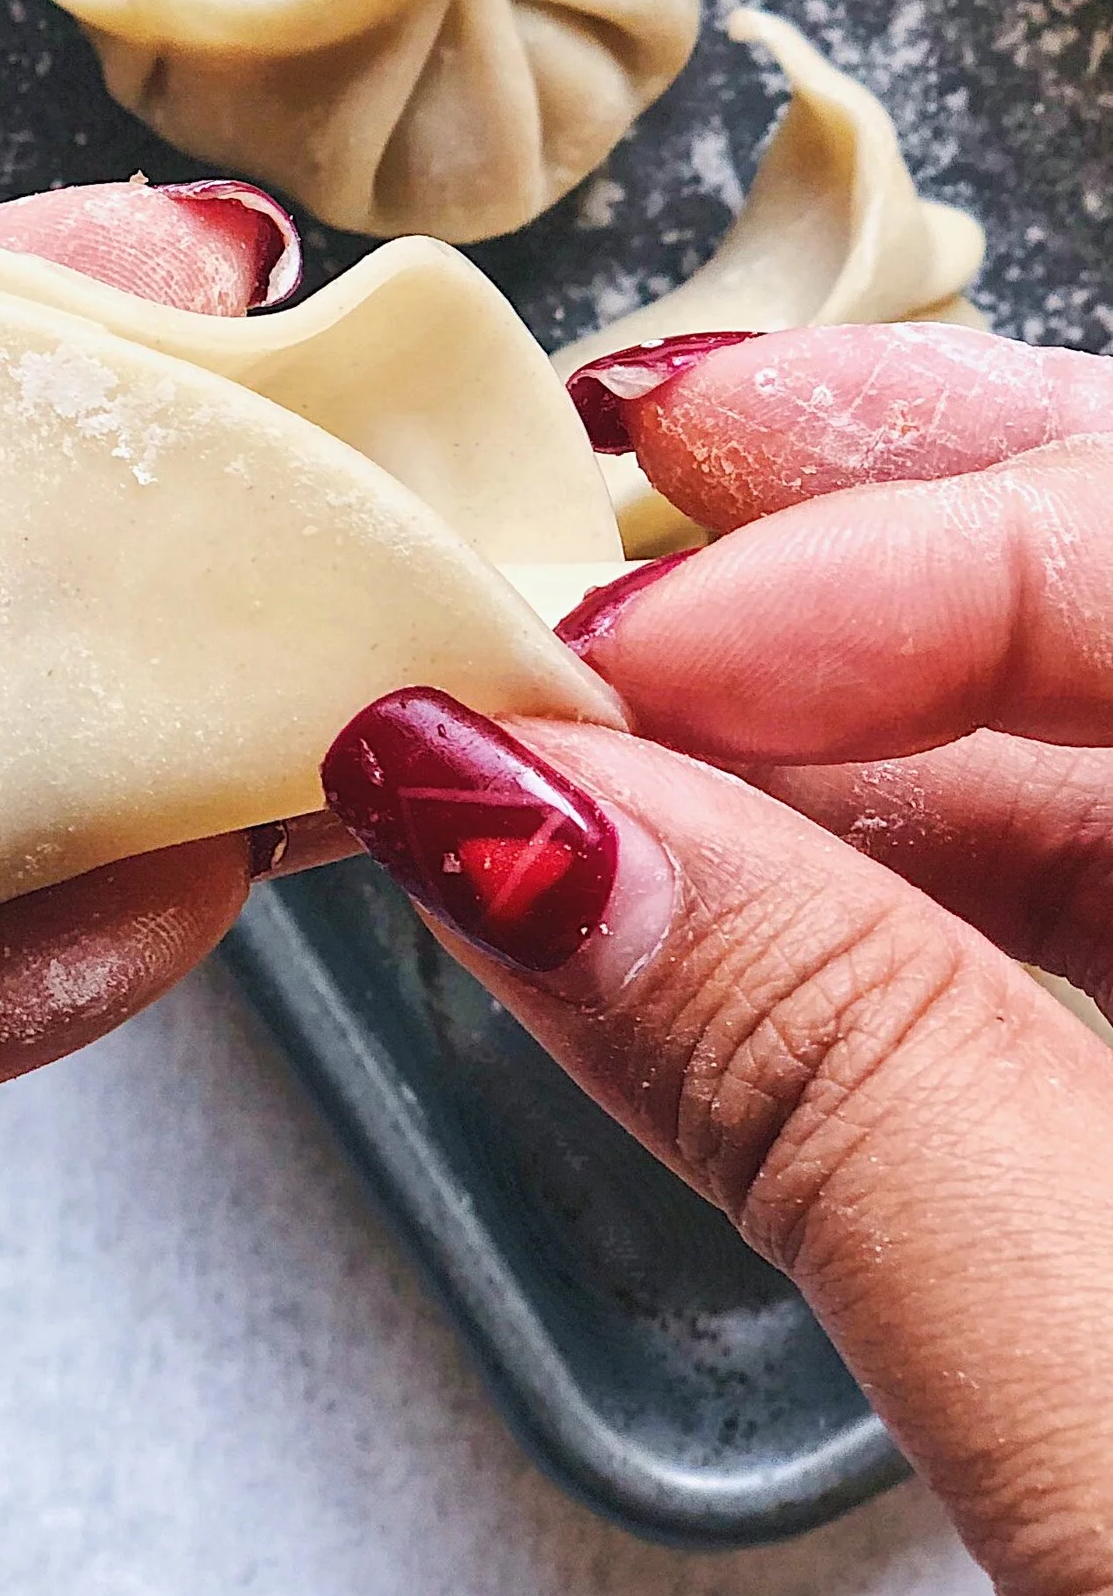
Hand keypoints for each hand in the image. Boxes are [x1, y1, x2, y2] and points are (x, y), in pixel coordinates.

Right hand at [317, 322, 1112, 1595]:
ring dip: (842, 706)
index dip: (971, 550)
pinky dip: (848, 898)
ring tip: (608, 677)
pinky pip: (1052, 973)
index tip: (646, 639)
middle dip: (915, 522)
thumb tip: (540, 816)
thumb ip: (863, 1114)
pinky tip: (685, 888)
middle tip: (643, 482)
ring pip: (1111, 799)